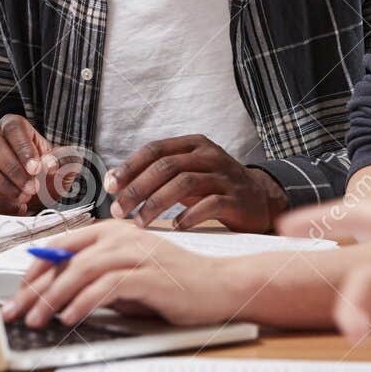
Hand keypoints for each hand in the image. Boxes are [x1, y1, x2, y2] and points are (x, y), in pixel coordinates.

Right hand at [0, 114, 71, 214]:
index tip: (35, 169)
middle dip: (12, 168)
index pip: (14, 129)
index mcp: (14, 126)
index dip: (24, 149)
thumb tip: (50, 164)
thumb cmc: (46, 176)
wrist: (33, 197)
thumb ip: (64, 162)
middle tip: (31, 189)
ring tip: (22, 199)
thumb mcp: (63, 168)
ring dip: (1, 183)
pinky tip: (13, 207)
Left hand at [1, 221, 247, 327]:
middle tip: (14, 312)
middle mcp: (122, 236)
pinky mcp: (150, 274)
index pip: (60, 246)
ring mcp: (136, 253)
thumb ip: (95, 278)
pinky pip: (107, 286)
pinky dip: (83, 302)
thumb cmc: (173, 284)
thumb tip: (53, 294)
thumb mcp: (126, 277)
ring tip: (36, 319)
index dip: (34, 270)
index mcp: (112, 231)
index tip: (17, 294)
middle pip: (65, 259)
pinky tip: (69, 317)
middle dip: (34, 289)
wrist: (219, 286)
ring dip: (53, 297)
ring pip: (81, 271)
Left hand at [106, 135, 288, 230]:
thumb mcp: (186, 173)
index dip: (130, 167)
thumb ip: (155, 174)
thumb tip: (113, 182)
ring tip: (141, 222)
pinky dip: (189, 215)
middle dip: (138, 189)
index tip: (110, 186)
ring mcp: (225, 176)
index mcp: (194, 145)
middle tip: (119, 210)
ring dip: (157, 203)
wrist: (260, 200)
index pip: (155, 150)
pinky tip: (176, 226)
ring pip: (185, 183)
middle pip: (166, 166)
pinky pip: (210, 204)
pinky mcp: (237, 199)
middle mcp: (209, 156)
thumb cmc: (214, 188)